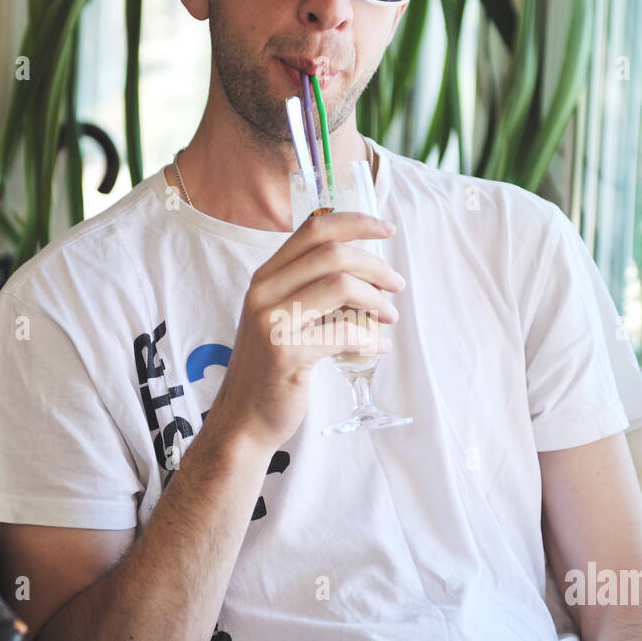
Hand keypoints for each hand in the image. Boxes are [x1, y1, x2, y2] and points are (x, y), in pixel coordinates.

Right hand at [208, 210, 404, 451]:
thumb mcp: (280, 318)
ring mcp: (271, 321)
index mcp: (265, 277)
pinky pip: (343, 332)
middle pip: (331, 252)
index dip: (355, 222)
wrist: (244, 418)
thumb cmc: (272, 368)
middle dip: (375, 265)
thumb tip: (363, 270)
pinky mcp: (286, 353)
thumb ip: (308, 290)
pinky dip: (371, 338)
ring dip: (376, 300)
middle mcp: (263, 292)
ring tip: (390, 317)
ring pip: (340, 285)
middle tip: (396, 285)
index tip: (387, 230)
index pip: (313, 229)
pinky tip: (380, 347)